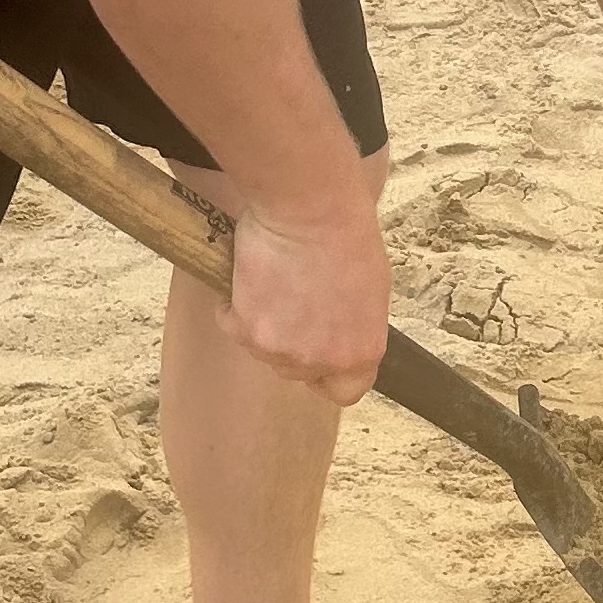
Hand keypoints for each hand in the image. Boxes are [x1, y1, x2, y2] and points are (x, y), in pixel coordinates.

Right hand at [225, 190, 389, 403]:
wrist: (309, 210)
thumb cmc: (346, 235)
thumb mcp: (370, 289)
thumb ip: (353, 324)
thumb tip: (338, 330)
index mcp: (361, 352)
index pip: (345, 392)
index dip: (329, 376)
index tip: (317, 358)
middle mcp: (322, 360)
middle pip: (298, 372)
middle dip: (292, 343)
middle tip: (291, 302)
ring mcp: (283, 350)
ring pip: (264, 350)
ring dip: (263, 324)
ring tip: (273, 283)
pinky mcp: (247, 330)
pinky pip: (232, 326)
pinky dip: (234, 307)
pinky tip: (248, 278)